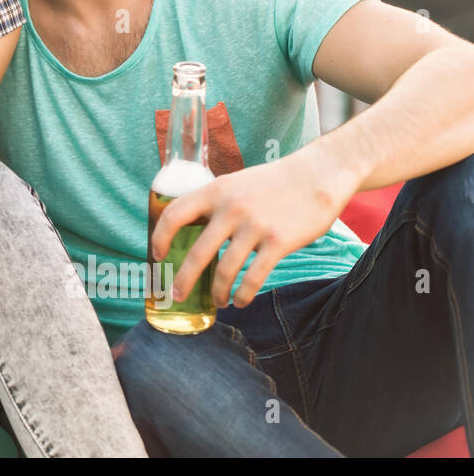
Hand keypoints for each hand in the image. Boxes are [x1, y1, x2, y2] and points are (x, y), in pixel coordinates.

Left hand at [151, 149, 359, 308]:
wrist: (317, 174)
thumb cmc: (274, 182)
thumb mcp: (235, 182)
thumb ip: (215, 203)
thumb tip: (193, 228)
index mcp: (215, 191)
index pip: (174, 215)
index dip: (160, 238)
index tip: (158, 256)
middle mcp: (231, 208)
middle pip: (198, 253)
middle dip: (184, 279)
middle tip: (178, 294)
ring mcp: (255, 226)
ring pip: (226, 270)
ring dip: (218, 292)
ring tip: (218, 302)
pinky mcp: (278, 242)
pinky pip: (254, 276)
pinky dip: (244, 294)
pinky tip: (240, 300)